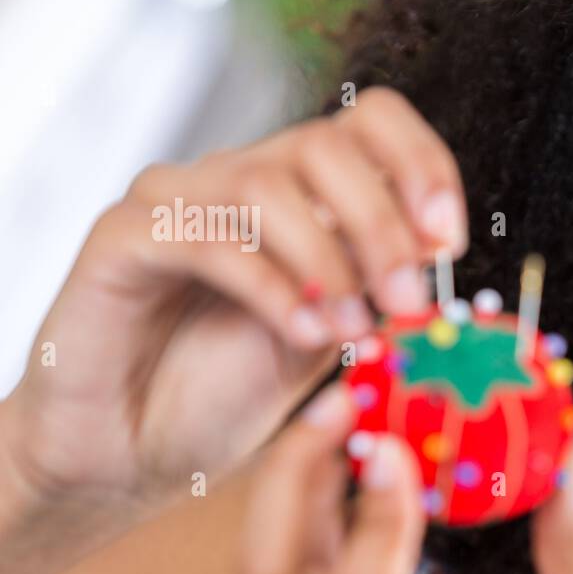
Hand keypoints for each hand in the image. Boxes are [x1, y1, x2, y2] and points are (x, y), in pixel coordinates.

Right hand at [1, 87, 466, 531]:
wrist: (136, 452)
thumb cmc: (230, 393)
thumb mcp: (331, 336)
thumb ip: (377, 288)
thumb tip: (439, 250)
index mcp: (299, 190)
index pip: (371, 121)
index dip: (420, 165)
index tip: (449, 240)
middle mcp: (238, 177)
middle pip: (324, 145)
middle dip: (382, 225)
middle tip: (409, 301)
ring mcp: (175, 199)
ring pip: (266, 186)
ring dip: (329, 260)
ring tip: (354, 331)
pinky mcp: (122, 238)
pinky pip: (205, 239)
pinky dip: (271, 287)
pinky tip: (304, 333)